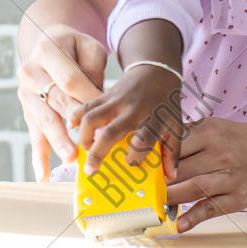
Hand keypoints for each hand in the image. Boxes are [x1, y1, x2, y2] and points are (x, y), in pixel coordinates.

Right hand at [17, 24, 108, 181]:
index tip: (105, 113)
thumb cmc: (73, 48)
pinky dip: (38, 157)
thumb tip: (98, 99)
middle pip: (56, 101)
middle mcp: (30, 72)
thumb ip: (93, 67)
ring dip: (57, 140)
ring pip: (44, 120)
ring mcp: (25, 93)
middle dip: (73, 123)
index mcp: (46, 50)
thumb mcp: (87, 45)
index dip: (88, 97)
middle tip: (87, 140)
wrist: (46, 44)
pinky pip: (33, 135)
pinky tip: (43, 175)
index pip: (70, 79)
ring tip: (70, 157)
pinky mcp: (27, 111)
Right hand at [66, 64, 186, 177]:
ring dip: (84, 136)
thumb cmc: (166, 102)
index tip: (129, 164)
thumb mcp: (175, 125)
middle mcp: (133, 110)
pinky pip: (87, 105)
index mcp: (153, 119)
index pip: (144, 140)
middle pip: (111, 132)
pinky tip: (71, 126)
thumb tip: (170, 178)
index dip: (135, 155)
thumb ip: (173, 152)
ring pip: (92, 117)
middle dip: (97, 153)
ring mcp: (117, 101)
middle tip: (90, 169)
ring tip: (84, 149)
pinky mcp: (106, 94)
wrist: (157, 70)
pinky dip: (76, 116)